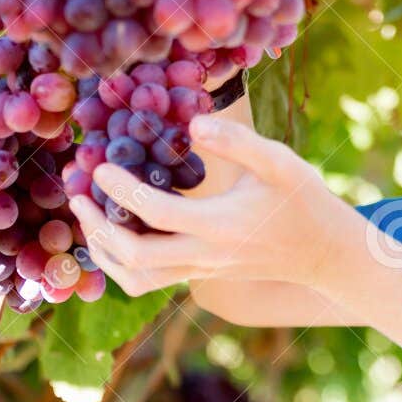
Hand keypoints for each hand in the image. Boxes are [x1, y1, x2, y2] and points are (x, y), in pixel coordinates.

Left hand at [68, 115, 358, 297]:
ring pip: (136, 279)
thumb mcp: (280, 162)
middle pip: (134, 257)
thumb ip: (237, 142)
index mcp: (220, 226)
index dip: (120, 188)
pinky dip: (121, 263)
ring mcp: (201, 271)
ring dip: (104, 251)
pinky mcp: (201, 275)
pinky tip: (113, 236)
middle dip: (97, 225)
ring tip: (88, 218)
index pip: (155, 212)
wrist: (324, 252)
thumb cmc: (303, 201)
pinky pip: (149, 280)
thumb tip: (193, 121)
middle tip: (78, 192)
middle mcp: (204, 256)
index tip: (100, 163)